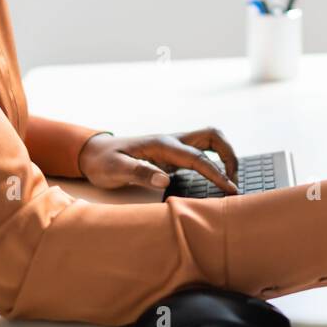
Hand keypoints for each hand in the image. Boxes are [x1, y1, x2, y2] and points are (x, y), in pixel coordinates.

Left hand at [77, 127, 240, 194]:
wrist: (93, 152)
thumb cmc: (103, 161)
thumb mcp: (115, 170)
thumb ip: (140, 173)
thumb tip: (165, 180)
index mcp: (162, 144)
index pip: (198, 158)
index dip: (217, 174)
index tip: (230, 189)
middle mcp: (172, 141)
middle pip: (214, 137)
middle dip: (230, 156)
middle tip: (233, 182)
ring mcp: (174, 146)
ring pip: (210, 142)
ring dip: (225, 157)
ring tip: (229, 181)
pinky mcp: (173, 154)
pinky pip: (202, 153)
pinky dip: (215, 162)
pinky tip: (216, 178)